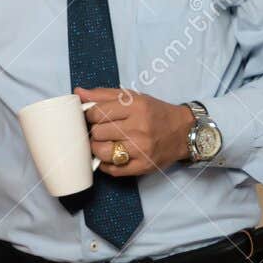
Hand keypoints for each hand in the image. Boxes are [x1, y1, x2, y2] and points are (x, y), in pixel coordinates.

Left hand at [75, 87, 194, 176]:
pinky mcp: (143, 165)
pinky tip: (112, 157)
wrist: (183, 131)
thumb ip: (104, 94)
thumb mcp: (133, 97)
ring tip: (105, 144)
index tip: (94, 118)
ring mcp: (141, 148)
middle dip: (95, 132)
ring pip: (102, 152)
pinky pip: (113, 169)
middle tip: (102, 131)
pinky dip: (107, 165)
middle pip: (97, 133)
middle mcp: (139, 127)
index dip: (89, 116)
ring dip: (98, 149)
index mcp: (135, 106)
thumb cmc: (155, 113)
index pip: (96, 113)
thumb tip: (78, 92)